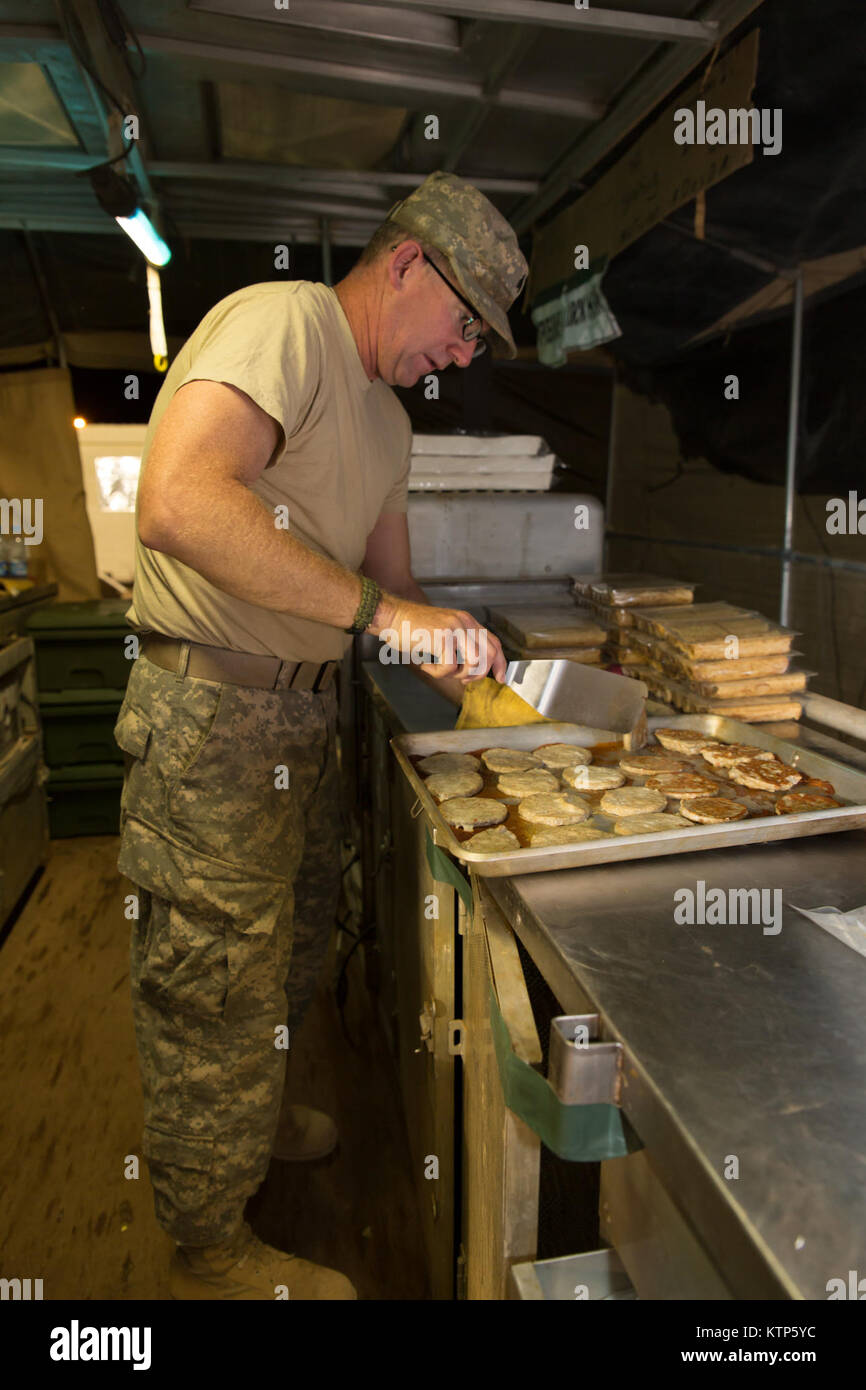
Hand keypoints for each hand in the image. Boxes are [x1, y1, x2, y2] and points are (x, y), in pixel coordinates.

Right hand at [378, 600, 506, 683]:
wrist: (391, 616)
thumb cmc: (412, 628)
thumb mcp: (443, 632)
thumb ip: (460, 645)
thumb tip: (474, 670)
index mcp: (467, 621)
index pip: (494, 643)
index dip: (501, 663)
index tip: (501, 678)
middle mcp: (465, 622)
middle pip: (489, 655)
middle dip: (478, 675)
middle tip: (462, 680)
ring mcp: (455, 629)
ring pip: (474, 663)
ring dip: (457, 674)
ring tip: (440, 670)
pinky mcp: (442, 638)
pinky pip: (450, 667)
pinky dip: (437, 673)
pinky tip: (425, 665)